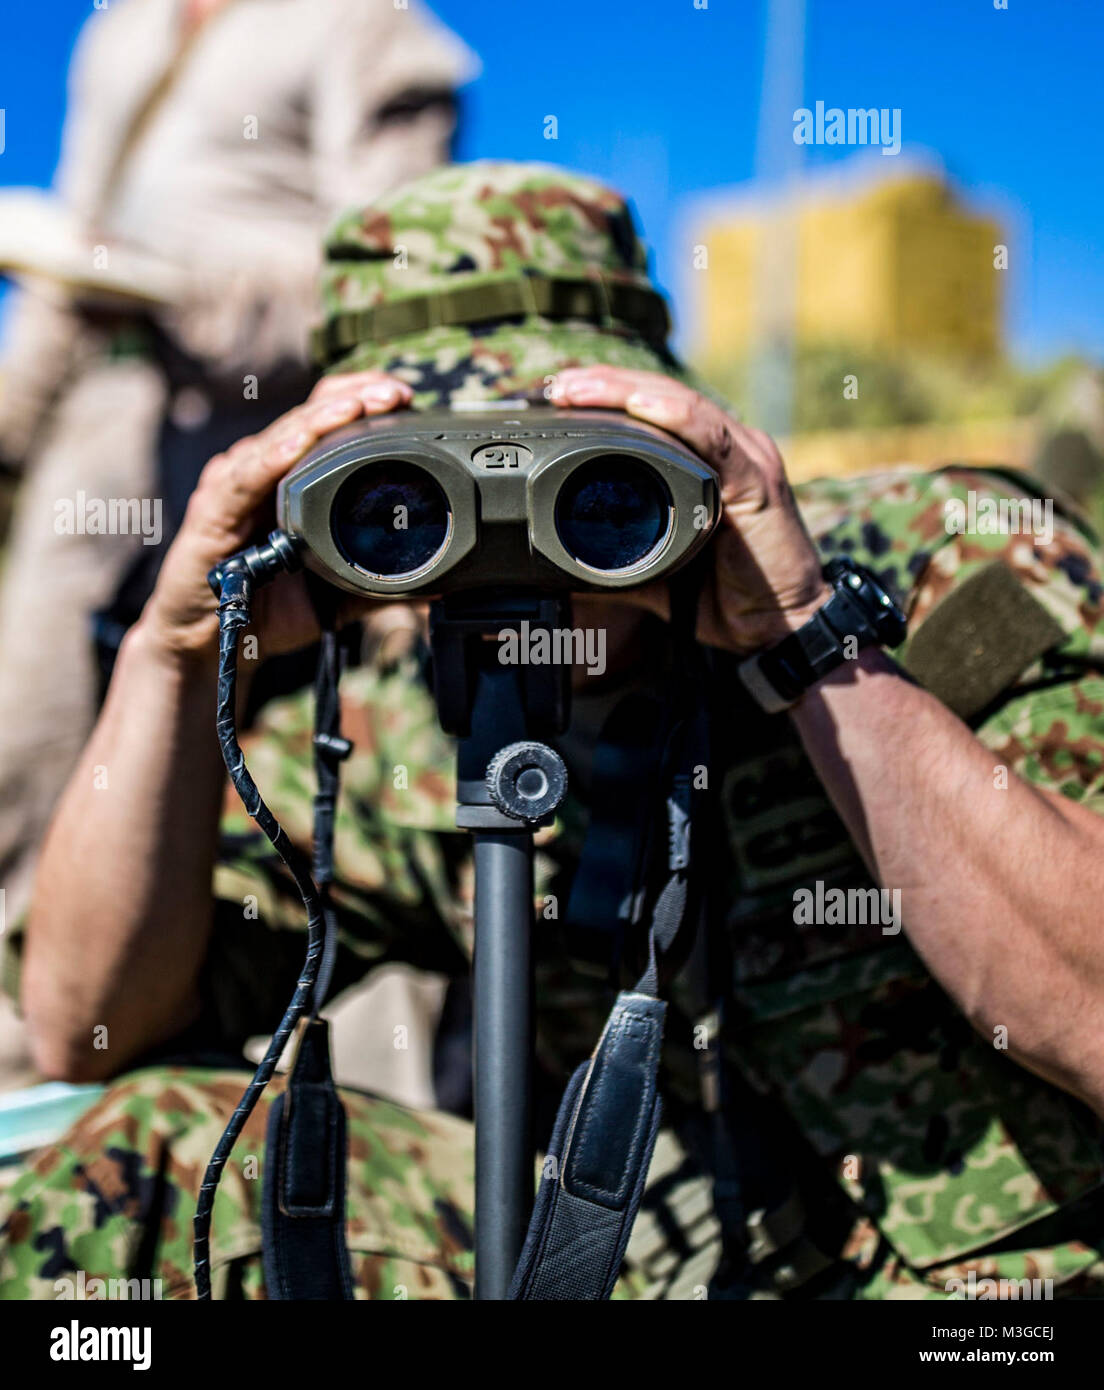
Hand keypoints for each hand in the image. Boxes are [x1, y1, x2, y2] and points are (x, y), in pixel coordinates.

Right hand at [141, 372, 412, 663]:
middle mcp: (263, 470)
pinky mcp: (212, 511)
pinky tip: (296, 448)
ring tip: (358, 406)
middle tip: (395, 393)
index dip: (366, 402)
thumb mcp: (337, 594)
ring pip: (281, 437)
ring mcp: (236, 486)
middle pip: (309, 414)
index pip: (328, 421)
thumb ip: (381, 582)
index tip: (407, 398)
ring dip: (321, 418)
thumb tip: (435, 587)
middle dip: (356, 397)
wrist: (210, 645)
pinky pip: (244, 479)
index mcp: (291, 478)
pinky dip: (272, 459)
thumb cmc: (266, 608)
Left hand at [548, 367, 830, 652]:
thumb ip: (613, 559)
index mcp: (705, 459)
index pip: (651, 409)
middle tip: (555, 384)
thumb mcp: (654, 569)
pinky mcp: (757, 481)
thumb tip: (561, 571)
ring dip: (627, 391)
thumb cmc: (725, 596)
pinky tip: (642, 406)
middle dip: (605, 384)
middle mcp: (728, 448)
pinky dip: (677, 418)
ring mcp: (746, 459)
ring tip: (581, 387)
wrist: (777, 628)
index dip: (605, 395)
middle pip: (660, 396)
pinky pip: (715, 439)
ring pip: (681, 405)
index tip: (556, 396)